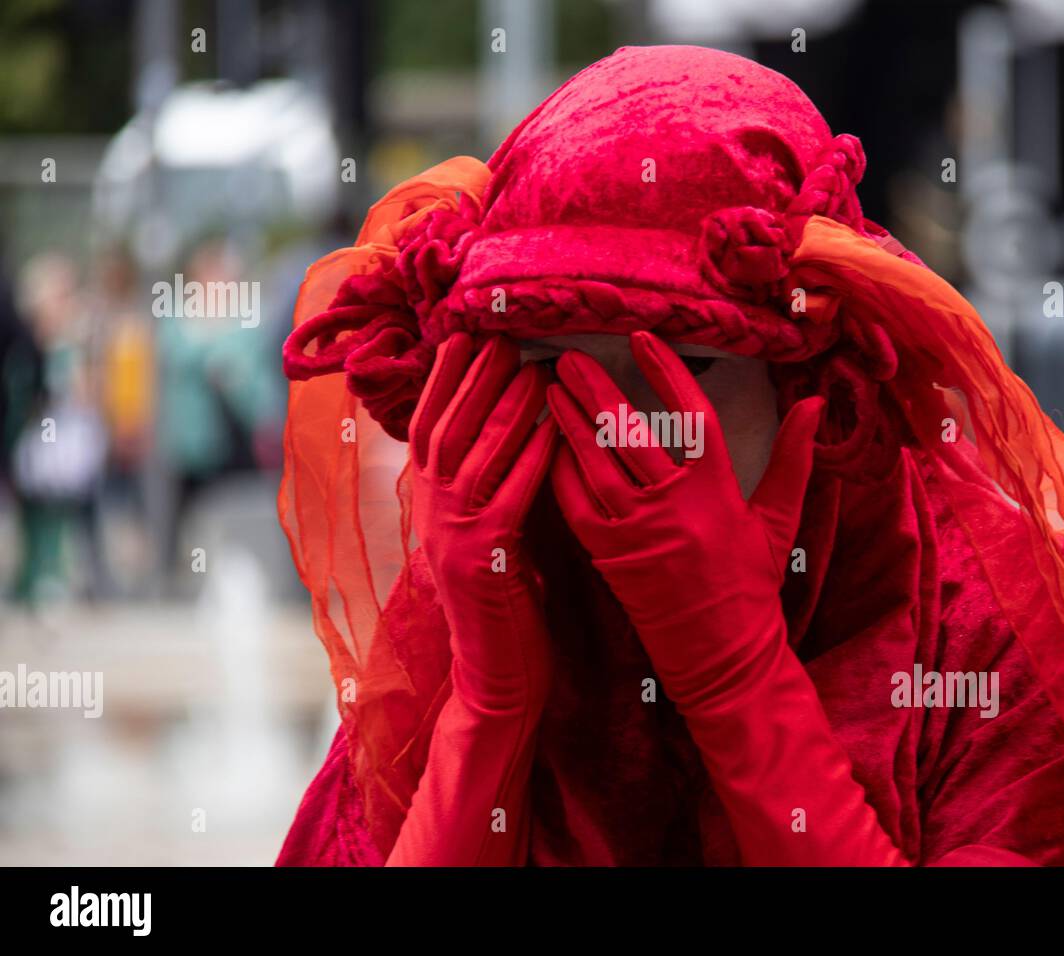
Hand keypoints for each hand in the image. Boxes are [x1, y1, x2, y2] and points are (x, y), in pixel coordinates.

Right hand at [408, 333, 558, 713]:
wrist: (494, 675)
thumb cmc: (502, 599)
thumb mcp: (485, 532)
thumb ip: (485, 486)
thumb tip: (505, 430)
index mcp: (429, 505)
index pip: (428, 427)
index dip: (445, 380)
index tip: (466, 336)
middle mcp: (431, 515)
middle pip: (447, 429)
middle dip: (473, 378)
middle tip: (502, 336)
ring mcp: (453, 538)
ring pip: (475, 455)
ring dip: (504, 406)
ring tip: (534, 366)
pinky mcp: (485, 563)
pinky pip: (510, 496)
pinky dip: (531, 457)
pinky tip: (555, 428)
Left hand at [545, 330, 823, 712]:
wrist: (723, 656)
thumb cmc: (752, 585)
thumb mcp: (779, 521)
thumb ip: (793, 460)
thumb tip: (814, 404)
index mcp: (719, 491)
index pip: (691, 414)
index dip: (666, 372)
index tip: (642, 339)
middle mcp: (675, 506)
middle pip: (629, 431)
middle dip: (595, 389)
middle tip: (569, 358)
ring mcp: (637, 533)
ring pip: (594, 464)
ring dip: (570, 423)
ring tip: (552, 390)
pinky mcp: (609, 558)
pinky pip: (575, 505)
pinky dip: (561, 473)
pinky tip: (550, 446)